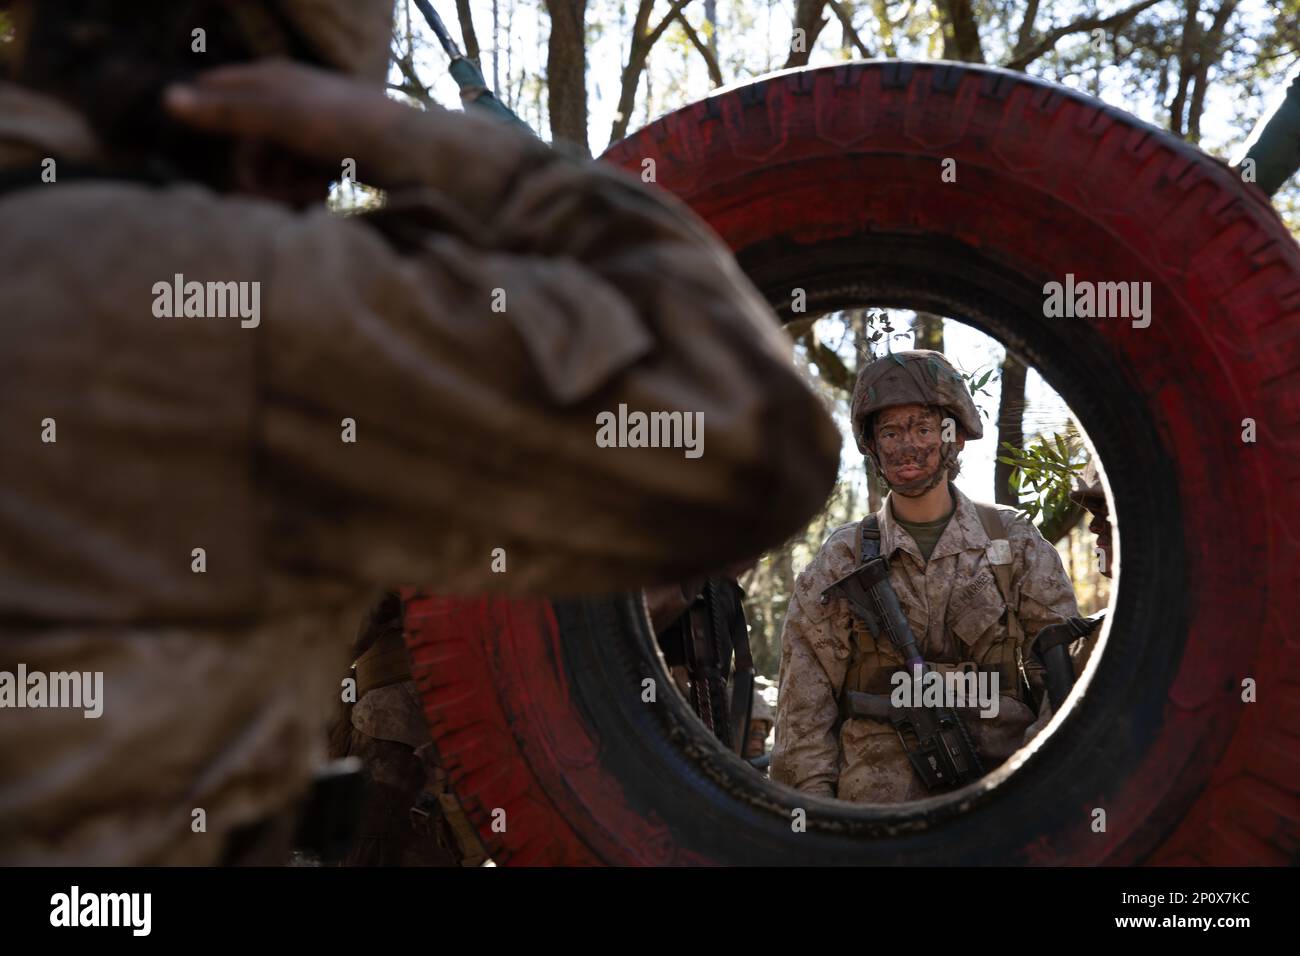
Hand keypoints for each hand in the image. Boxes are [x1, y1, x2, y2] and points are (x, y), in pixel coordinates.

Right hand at [163, 59, 423, 184]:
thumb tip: (167, 100)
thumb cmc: (348, 125)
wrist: (417, 156)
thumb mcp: (281, 115)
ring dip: (287, 190)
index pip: (217, 93)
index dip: (214, 125)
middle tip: (281, 190)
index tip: (229, 161)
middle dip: (260, 175)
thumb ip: (227, 112)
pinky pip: (299, 188)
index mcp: (274, 80)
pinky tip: (331, 195)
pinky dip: (310, 195)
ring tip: (317, 190)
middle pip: (245, 148)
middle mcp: (289, 106)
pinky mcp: (329, 167)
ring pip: (271, 174)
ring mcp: (309, 138)